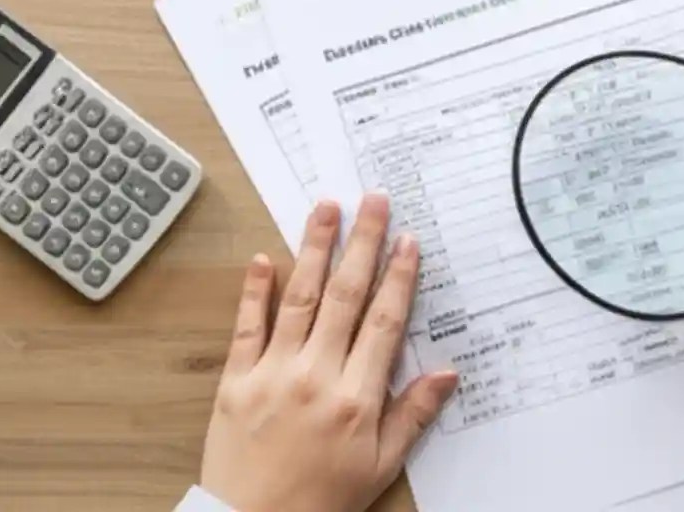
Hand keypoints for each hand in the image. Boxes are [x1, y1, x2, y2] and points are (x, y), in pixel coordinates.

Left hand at [200, 193, 459, 511]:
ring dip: (314, 248)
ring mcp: (272, 373)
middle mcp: (315, 374)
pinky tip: (265, 257)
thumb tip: (447, 373)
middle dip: (363, 243)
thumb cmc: (321, 500)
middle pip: (345, 295)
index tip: (408, 240)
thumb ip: (412, 415)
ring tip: (326, 208)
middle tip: (373, 201)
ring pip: (298, 298)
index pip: (384, 321)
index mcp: (356, 397)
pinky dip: (255, 290)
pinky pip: (246, 326)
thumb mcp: (380, 465)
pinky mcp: (236, 381)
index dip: (399, 277)